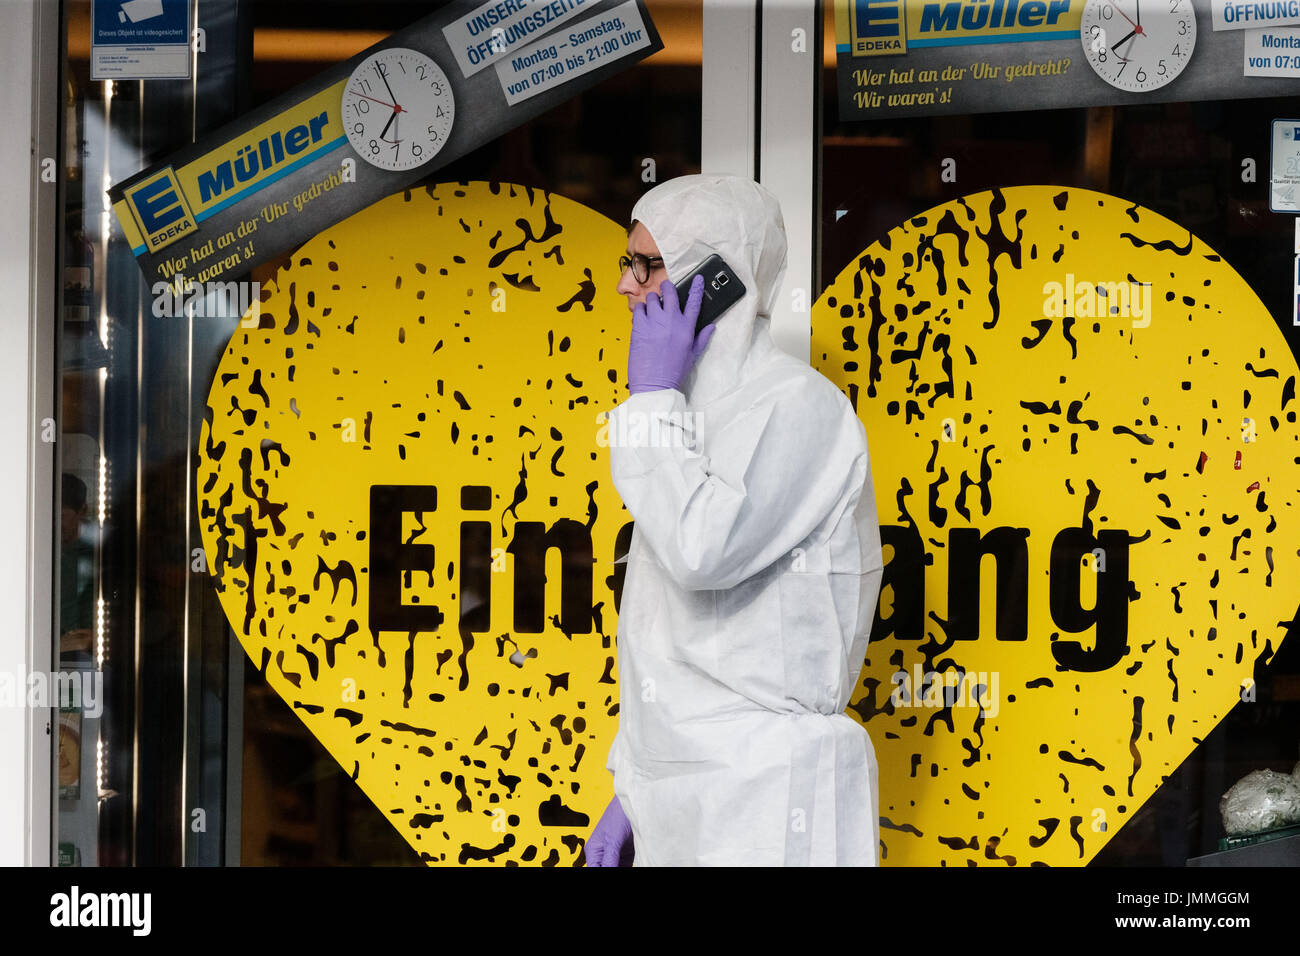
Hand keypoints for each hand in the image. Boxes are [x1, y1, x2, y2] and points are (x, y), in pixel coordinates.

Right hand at [585, 795, 633, 865]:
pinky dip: (634, 866)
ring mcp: (616, 853)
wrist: (635, 801)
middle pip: (606, 870)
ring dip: (623, 868)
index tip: (614, 869)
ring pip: (618, 868)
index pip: (594, 870)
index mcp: (593, 850)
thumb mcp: (612, 841)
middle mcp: (603, 853)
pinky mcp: (628, 853)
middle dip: (614, 870)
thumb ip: (609, 860)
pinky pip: (627, 866)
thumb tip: (606, 871)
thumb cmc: (619, 814)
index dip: (603, 873)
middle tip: (624, 866)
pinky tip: (640, 864)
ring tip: (635, 864)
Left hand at [627, 275, 715, 394]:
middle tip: (665, 288)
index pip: (695, 302)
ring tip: (652, 310)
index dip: (697, 288)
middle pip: (670, 292)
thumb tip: (711, 326)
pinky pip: (638, 309)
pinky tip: (642, 319)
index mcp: (687, 328)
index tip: (698, 278)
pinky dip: (640, 311)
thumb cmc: (673, 372)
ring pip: (651, 298)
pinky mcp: (639, 326)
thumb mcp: (693, 355)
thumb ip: (702, 338)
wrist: (655, 384)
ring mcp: (654, 322)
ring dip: (652, 301)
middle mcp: (671, 321)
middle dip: (667, 287)